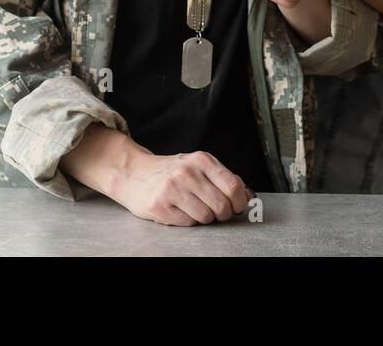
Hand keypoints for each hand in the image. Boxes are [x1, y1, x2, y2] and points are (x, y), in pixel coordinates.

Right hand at [112, 148, 253, 226]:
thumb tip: (248, 196)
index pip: (233, 186)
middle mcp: (187, 172)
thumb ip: (222, 178)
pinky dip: (188, 221)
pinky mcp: (159, 206)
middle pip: (222, 205)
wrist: (134, 173)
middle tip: (217, 212)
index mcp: (202, 160)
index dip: (240, 202)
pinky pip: (188, 223)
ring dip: (205, 218)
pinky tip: (179, 210)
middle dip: (223, 214)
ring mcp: (172, 189)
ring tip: (194, 207)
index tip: (237, 207)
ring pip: (206, 216)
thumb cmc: (171, 172)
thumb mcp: (198, 166)